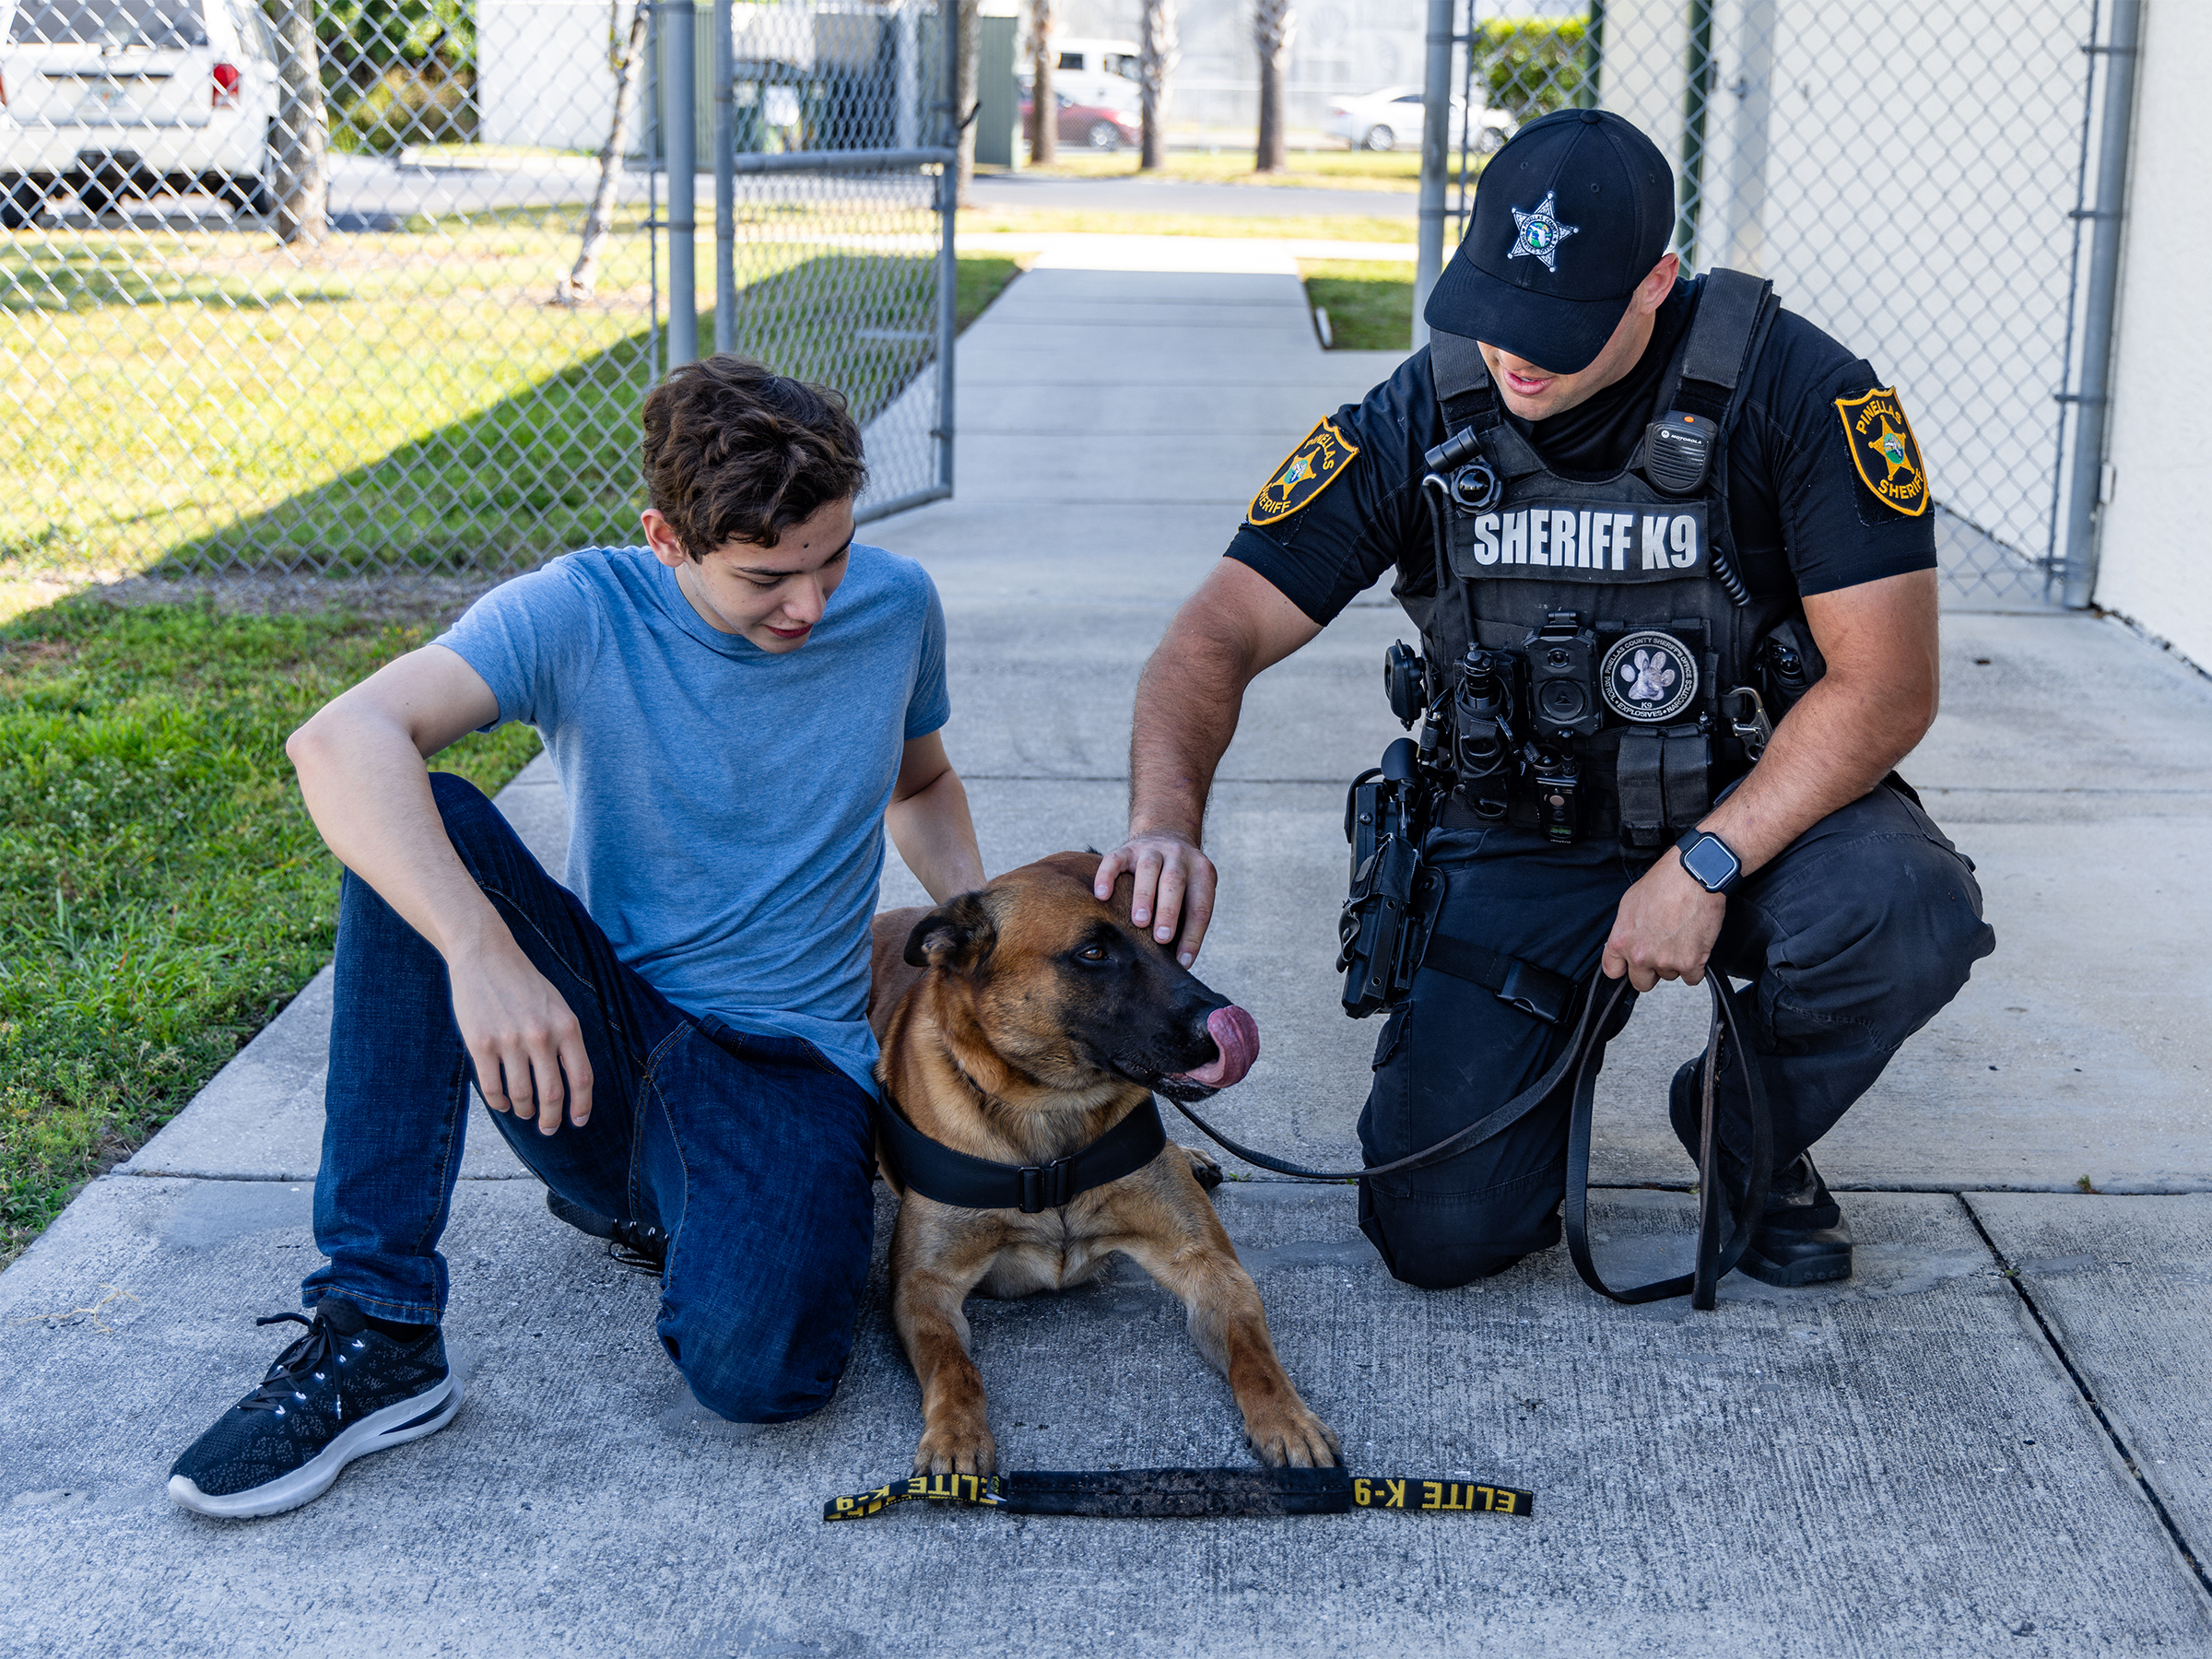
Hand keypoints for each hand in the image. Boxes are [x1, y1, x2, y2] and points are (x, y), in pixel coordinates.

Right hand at [447, 936, 594, 1135]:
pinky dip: (499, 1102)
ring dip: (524, 1111)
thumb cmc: (524, 984)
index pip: (582, 1077)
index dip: (582, 1106)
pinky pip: (492, 1087)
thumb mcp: (557, 1006)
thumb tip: (571, 1082)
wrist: (485, 956)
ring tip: (524, 1113)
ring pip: (521, 1094)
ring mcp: (510, 1040)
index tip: (578, 1121)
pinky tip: (503, 1103)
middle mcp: (541, 1035)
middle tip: (548, 1128)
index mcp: (567, 1026)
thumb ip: (566, 1040)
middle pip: (552, 1094)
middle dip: (551, 1119)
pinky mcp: (481, 1043)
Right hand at [1094, 831, 1216, 965]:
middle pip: (1175, 882)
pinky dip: (1107, 876)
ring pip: (1149, 869)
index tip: (1182, 961)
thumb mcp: (1194, 894)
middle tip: (1161, 938)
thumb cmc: (1181, 882)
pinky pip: (1115, 859)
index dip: (1193, 935)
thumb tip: (1181, 964)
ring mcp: (1152, 850)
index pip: (1200, 906)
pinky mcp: (1127, 849)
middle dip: (1169, 911)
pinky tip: (1101, 895)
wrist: (1167, 834)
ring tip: (1138, 922)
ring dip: (1144, 896)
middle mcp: (1179, 856)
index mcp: (1202, 872)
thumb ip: (1188, 923)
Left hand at [1601, 853, 1726, 991]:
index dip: (1624, 968)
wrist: (1694, 876)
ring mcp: (1665, 961)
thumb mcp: (1629, 904)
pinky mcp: (1690, 963)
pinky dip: (1695, 967)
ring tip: (1681, 937)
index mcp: (1621, 941)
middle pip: (1642, 982)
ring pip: (1669, 976)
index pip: (1613, 971)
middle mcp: (1640, 955)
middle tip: (1661, 953)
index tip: (1631, 966)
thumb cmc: (1664, 883)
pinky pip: (1692, 978)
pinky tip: (1694, 947)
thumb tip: (1626, 943)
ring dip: (1675, 963)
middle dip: (1651, 972)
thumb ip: (1625, 930)